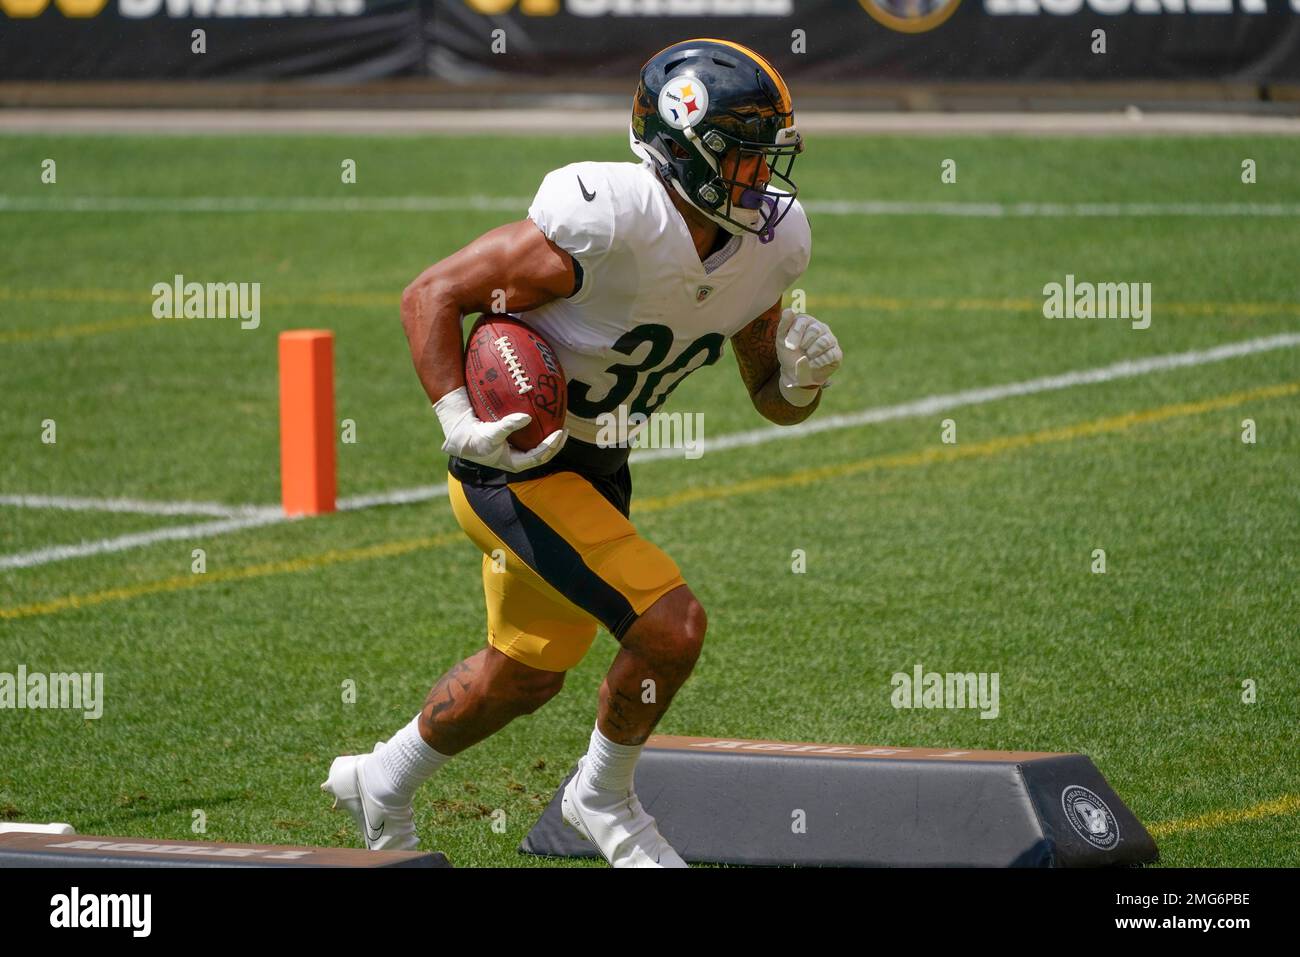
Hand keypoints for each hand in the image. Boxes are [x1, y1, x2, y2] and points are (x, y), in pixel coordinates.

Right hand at [433, 387, 566, 472]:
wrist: (461, 437)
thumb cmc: (476, 438)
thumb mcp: (492, 433)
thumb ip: (509, 425)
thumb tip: (526, 417)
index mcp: (516, 463)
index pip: (540, 457)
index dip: (552, 445)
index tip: (561, 432)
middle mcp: (519, 460)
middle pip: (544, 454)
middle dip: (556, 444)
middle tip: (565, 429)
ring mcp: (517, 452)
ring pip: (539, 448)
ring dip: (550, 438)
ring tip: (560, 424)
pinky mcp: (514, 444)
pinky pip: (531, 439)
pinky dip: (539, 431)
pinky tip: (544, 419)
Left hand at [775, 308, 841, 405]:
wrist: (795, 373)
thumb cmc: (789, 353)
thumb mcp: (782, 339)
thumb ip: (784, 324)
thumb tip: (789, 310)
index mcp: (807, 321)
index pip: (803, 321)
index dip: (795, 334)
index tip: (790, 346)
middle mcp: (821, 328)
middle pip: (815, 330)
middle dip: (804, 343)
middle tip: (800, 350)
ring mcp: (830, 340)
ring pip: (824, 342)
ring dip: (812, 352)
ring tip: (807, 357)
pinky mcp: (836, 354)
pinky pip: (831, 354)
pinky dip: (819, 361)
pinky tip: (813, 364)